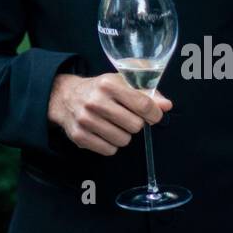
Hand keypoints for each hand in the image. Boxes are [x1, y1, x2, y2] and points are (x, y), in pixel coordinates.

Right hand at [47, 73, 170, 155]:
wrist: (65, 96)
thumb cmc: (100, 89)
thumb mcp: (122, 81)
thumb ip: (147, 91)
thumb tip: (166, 105)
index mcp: (108, 84)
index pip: (143, 104)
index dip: (154, 113)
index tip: (153, 115)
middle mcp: (95, 101)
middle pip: (135, 126)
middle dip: (136, 123)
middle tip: (128, 117)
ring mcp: (85, 120)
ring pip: (123, 140)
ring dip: (123, 135)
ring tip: (114, 124)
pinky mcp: (79, 136)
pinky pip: (109, 150)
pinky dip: (111, 144)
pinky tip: (104, 133)